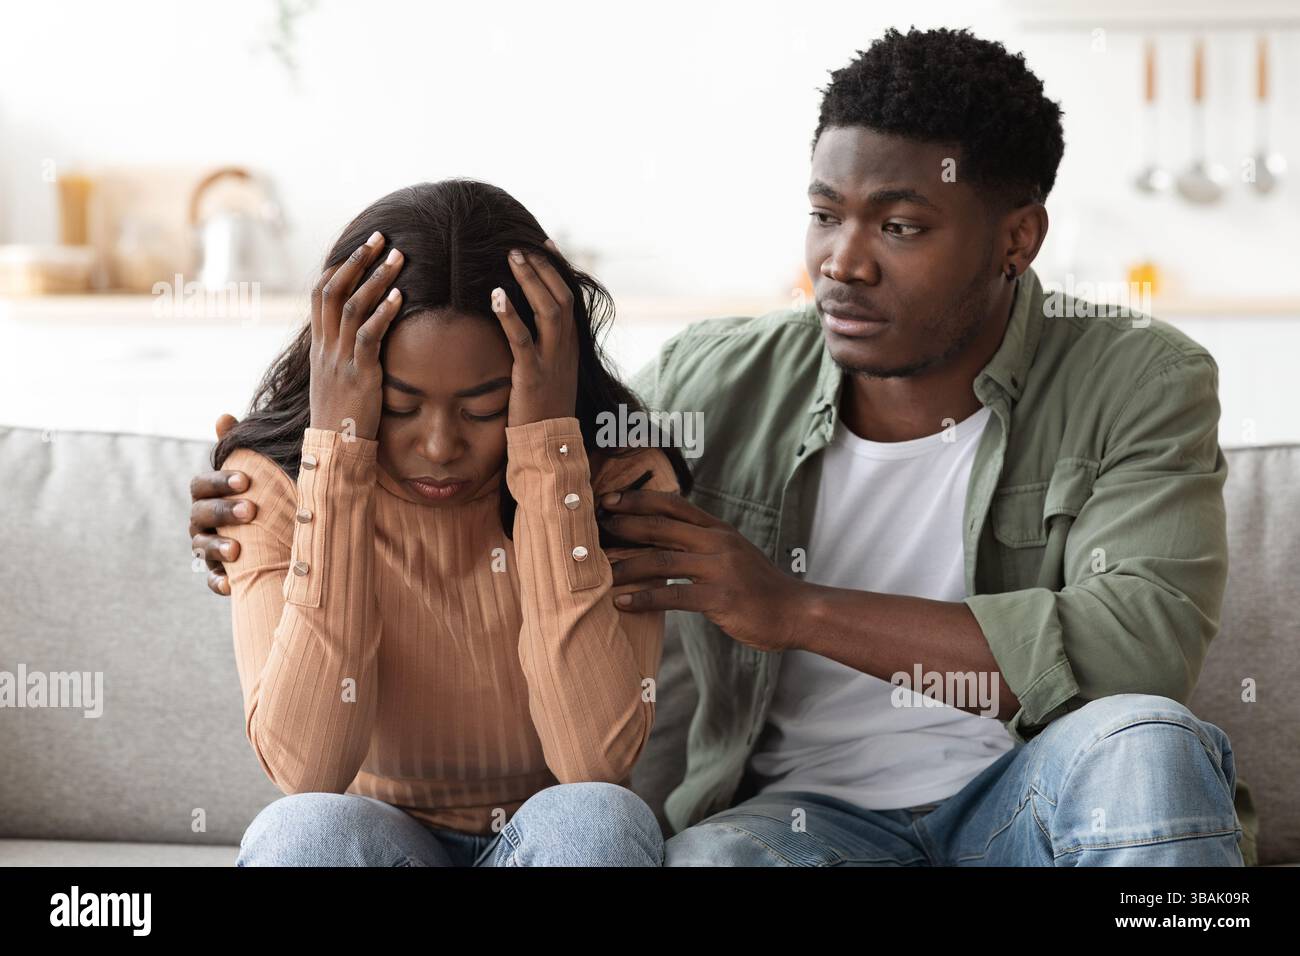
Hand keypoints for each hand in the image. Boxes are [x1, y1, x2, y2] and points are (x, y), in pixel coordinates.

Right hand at [190, 413, 252, 595]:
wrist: (275, 535)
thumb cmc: (260, 496)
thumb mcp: (254, 473)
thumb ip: (237, 446)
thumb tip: (223, 416)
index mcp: (207, 495)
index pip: (202, 485)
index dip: (220, 482)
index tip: (246, 480)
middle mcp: (201, 521)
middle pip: (201, 514)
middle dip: (223, 512)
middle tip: (251, 510)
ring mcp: (206, 548)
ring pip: (201, 548)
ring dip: (218, 547)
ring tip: (237, 550)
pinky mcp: (217, 574)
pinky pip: (212, 581)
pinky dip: (219, 584)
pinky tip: (230, 586)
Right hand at [308, 231, 403, 440]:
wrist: (333, 451)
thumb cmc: (342, 417)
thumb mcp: (337, 379)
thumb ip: (345, 354)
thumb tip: (360, 334)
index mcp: (319, 347)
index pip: (321, 295)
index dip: (340, 267)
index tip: (361, 248)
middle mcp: (325, 348)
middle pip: (334, 291)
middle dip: (358, 261)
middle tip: (380, 237)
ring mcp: (340, 361)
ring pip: (352, 308)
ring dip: (376, 278)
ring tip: (398, 256)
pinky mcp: (359, 376)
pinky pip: (368, 337)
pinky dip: (384, 314)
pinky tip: (402, 297)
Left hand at [490, 248, 577, 426]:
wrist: (550, 447)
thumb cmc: (543, 413)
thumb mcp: (550, 376)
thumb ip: (543, 350)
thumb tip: (528, 329)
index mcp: (571, 347)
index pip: (568, 298)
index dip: (556, 270)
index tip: (544, 246)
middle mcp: (566, 350)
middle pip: (561, 297)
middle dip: (542, 268)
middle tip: (521, 247)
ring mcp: (552, 361)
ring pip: (548, 310)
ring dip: (530, 281)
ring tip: (512, 258)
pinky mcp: (533, 375)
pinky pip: (522, 338)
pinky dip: (510, 314)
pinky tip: (496, 295)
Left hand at [600, 489, 804, 651]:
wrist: (795, 611)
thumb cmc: (758, 586)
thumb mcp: (733, 553)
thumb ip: (702, 543)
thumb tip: (663, 540)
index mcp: (718, 530)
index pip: (673, 504)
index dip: (639, 499)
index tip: (610, 499)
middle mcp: (717, 543)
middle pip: (662, 526)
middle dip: (624, 525)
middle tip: (594, 529)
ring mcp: (719, 569)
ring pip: (662, 561)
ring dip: (626, 566)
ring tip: (600, 571)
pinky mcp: (719, 598)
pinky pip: (673, 595)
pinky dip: (643, 598)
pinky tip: (622, 603)